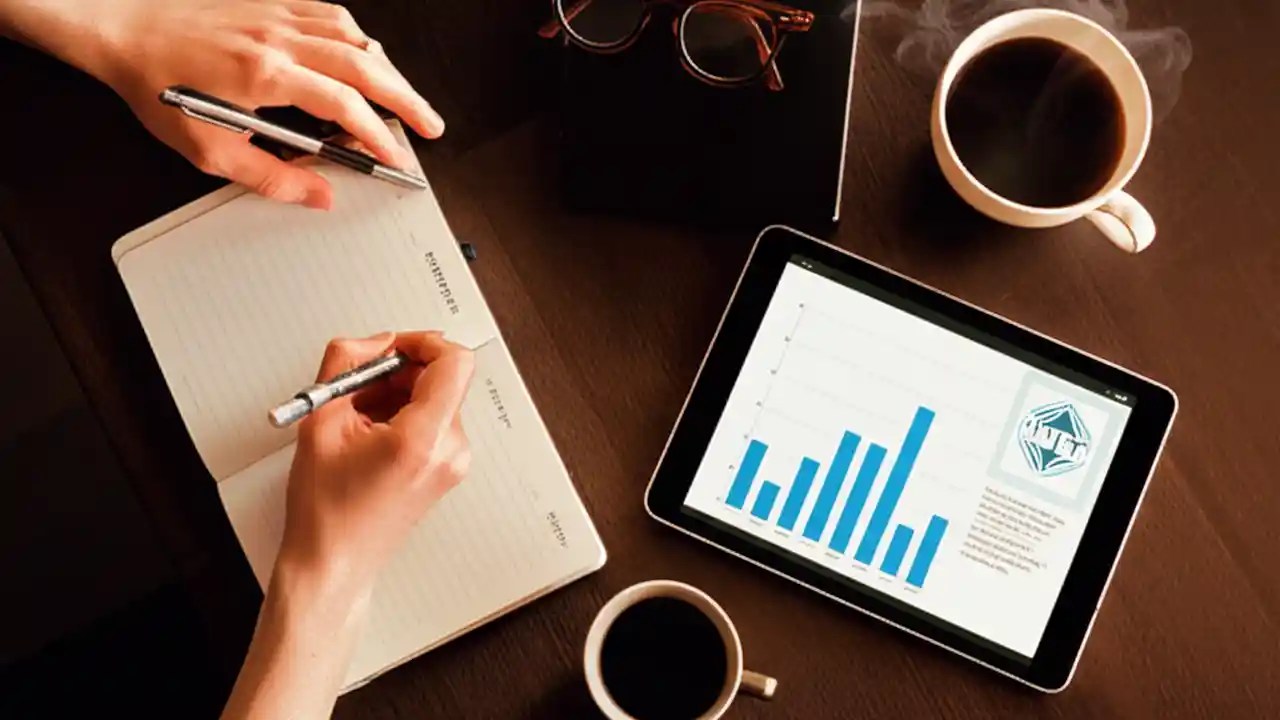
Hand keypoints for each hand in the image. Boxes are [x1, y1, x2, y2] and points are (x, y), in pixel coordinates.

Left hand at [13, 0, 444, 208]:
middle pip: (366, 64)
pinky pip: (330, 13)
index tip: (396, 158)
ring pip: (354, 35)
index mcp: (265, 74)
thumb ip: (271, 175)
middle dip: (406, 98)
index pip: (344, 105)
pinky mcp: (270, 3)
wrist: (121, 27)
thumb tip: (319, 193)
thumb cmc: (155, 84)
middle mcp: (279, 38)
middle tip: (430, 125)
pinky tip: (363, 53)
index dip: (378, 135)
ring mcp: (277, 15)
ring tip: (403, 96)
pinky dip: (357, 36)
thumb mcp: (208, 150)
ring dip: (387, 67)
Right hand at [282, 331, 473, 590]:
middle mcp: (450, 450)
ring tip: (358, 420)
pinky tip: (370, 435)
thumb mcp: (320, 420)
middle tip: (359, 388)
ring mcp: (454, 461)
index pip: (454, 363)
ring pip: (436, 398)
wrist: (334, 562)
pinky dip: (403, 414)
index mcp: (422, 439)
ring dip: (397, 394)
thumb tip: (374, 342)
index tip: (393, 347)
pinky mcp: (449, 468)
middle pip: (443, 379)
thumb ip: (346, 362)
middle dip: (399, 372)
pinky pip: (434, 420)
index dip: (422, 343)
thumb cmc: (326, 510)